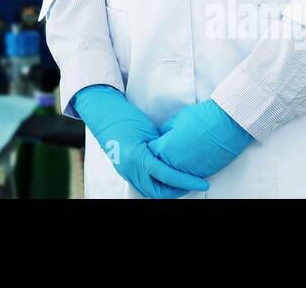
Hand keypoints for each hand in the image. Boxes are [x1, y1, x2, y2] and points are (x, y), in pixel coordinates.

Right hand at [73, 85, 208, 197]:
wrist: (104, 113)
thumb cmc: (126, 117)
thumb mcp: (149, 132)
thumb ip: (161, 148)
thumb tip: (177, 158)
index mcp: (137, 157)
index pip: (167, 176)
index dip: (187, 181)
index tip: (202, 183)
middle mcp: (130, 168)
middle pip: (157, 192)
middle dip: (176, 191)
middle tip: (191, 184)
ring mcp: (124, 171)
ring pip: (148, 191)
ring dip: (165, 190)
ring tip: (180, 182)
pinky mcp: (122, 170)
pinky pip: (140, 184)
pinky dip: (154, 184)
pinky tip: (163, 178)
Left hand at [148, 99, 252, 178]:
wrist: (227, 124)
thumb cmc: (202, 117)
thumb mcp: (176, 120)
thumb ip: (165, 132)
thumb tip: (160, 137)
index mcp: (166, 148)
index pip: (151, 153)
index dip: (152, 147)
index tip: (154, 143)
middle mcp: (176, 163)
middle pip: (160, 168)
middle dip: (159, 161)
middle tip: (161, 154)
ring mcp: (190, 170)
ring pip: (174, 176)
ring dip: (172, 169)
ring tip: (175, 159)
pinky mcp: (203, 173)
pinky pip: (189, 176)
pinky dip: (186, 171)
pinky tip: (187, 164)